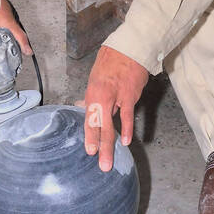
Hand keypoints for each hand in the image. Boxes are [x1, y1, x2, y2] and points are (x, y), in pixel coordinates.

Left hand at [80, 46, 147, 171]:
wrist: (129, 49)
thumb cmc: (111, 61)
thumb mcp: (95, 78)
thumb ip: (92, 96)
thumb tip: (83, 107)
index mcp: (92, 93)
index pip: (89, 119)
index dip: (89, 136)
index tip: (89, 151)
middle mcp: (102, 97)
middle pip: (98, 126)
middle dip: (99, 147)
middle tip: (100, 164)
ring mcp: (117, 98)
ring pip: (112, 125)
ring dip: (110, 145)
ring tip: (108, 161)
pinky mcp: (130, 96)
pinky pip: (128, 116)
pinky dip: (126, 129)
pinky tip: (125, 141)